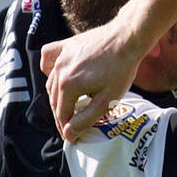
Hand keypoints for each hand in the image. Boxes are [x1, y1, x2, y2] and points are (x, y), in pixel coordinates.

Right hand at [41, 21, 142, 141]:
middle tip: (71, 127)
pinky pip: (49, 58)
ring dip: (58, 98)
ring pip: (52, 83)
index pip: (61, 114)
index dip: (67, 129)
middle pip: (55, 100)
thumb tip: (69, 133)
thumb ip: (86, 118)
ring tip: (68, 107)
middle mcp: (59, 71)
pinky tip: (57, 76)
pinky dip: (49, 69)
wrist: (128, 38)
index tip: (73, 138)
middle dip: (62, 116)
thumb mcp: (107, 100)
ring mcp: (61, 56)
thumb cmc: (121, 68)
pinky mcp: (67, 45)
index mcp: (68, 86)